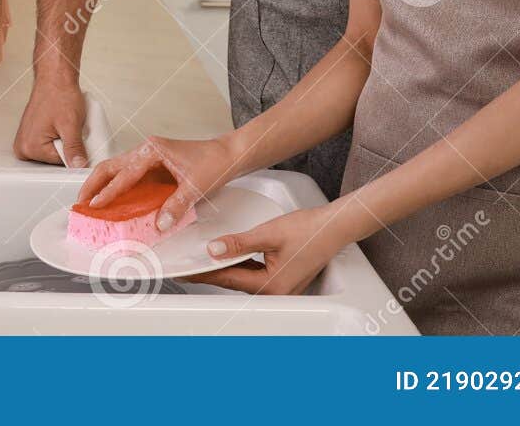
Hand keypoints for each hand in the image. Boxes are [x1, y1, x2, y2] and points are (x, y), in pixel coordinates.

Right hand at [13, 74, 86, 166]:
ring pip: (53, 152)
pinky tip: (59, 125)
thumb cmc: (59, 94)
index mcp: (30, 147)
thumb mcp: (71, 124)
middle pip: (54, 160)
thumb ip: (74, 148)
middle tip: (69, 128)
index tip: (76, 139)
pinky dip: (57, 137)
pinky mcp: (30, 135)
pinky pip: (48, 144)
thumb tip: (78, 166)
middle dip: (66, 146)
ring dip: (62, 141)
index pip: (60, 164)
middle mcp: (23, 147)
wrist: (55, 79)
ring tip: (63, 124)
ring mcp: (26, 141)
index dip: (73, 152)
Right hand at [74, 133, 247, 233]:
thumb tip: (159, 222)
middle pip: (110, 166)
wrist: (228, 154)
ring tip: (90, 203)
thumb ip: (176, 205)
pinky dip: (116, 188)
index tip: (95, 204)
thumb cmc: (214, 161)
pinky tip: (112, 202)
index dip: (108, 191)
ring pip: (116, 169)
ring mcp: (148, 157)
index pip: (124, 173)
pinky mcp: (152, 166)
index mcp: (153, 150)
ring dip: (102, 185)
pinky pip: (128, 177)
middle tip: (81, 202)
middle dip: (93, 184)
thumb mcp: (196, 186)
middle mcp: (147, 151)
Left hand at [186, 203, 355, 294]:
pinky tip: (232, 258)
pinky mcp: (284, 280)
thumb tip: (214, 250)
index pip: (227, 278)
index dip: (204, 273)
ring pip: (245, 278)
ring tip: (205, 260)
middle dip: (212, 272)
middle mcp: (276, 292)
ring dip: (226, 269)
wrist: (333, 227)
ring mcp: (282, 288)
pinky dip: (242, 266)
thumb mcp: (267, 234)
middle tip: (190, 265)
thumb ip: (238, 243)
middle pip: (235, 281)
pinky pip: (256, 275)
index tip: (186, 271)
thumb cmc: (309, 231)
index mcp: (271, 285)